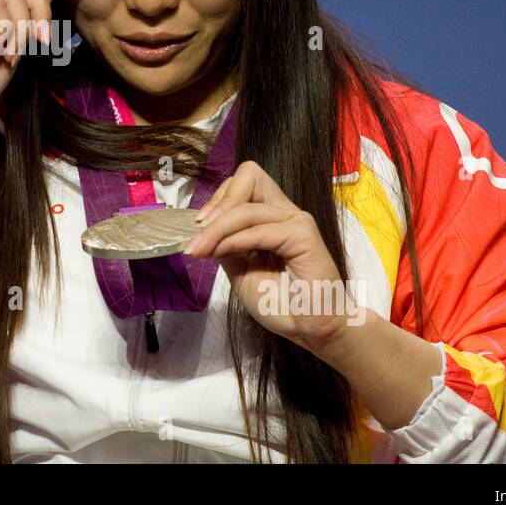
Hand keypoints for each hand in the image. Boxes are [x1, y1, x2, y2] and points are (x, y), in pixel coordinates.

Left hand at [183, 160, 356, 355]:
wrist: (309, 329)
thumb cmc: (280, 303)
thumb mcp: (240, 269)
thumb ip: (224, 245)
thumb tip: (199, 230)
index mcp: (270, 216)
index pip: (240, 184)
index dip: (216, 201)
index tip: (195, 229)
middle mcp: (283, 211)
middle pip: (248, 175)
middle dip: (218, 201)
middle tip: (198, 230)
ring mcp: (295, 220)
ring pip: (246, 206)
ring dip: (216, 228)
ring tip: (199, 249)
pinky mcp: (303, 234)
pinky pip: (258, 230)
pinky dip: (233, 240)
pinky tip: (220, 253)